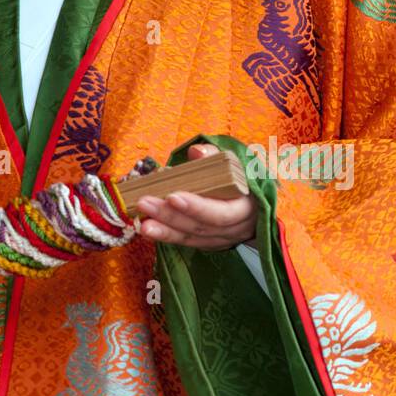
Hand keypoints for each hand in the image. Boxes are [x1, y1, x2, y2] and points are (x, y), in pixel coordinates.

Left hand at [136, 143, 257, 249]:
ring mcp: (224, 239)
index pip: (222, 213)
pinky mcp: (210, 243)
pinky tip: (148, 230)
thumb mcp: (234, 163)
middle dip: (171, 216)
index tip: (172, 196)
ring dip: (164, 230)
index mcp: (247, 207)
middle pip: (201, 227)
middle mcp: (237, 228)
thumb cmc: (240, 175)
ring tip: (142, 223)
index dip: (197, 207)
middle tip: (144, 203)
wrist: (253, 197)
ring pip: (192, 237)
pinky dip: (167, 236)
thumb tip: (197, 152)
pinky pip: (187, 242)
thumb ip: (215, 156)